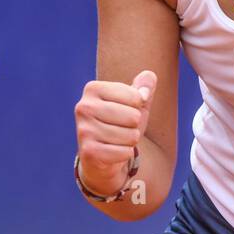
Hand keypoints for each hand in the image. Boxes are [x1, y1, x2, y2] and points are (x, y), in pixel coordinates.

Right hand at [75, 69, 155, 195]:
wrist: (101, 156)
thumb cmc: (120, 123)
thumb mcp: (134, 103)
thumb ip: (144, 87)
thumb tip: (149, 77)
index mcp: (93, 89)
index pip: (135, 96)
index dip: (138, 107)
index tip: (125, 111)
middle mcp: (84, 107)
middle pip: (133, 116)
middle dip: (134, 126)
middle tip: (121, 128)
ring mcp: (84, 129)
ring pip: (130, 136)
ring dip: (130, 141)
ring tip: (117, 140)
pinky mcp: (88, 151)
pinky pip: (124, 152)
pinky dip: (124, 154)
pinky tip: (113, 152)